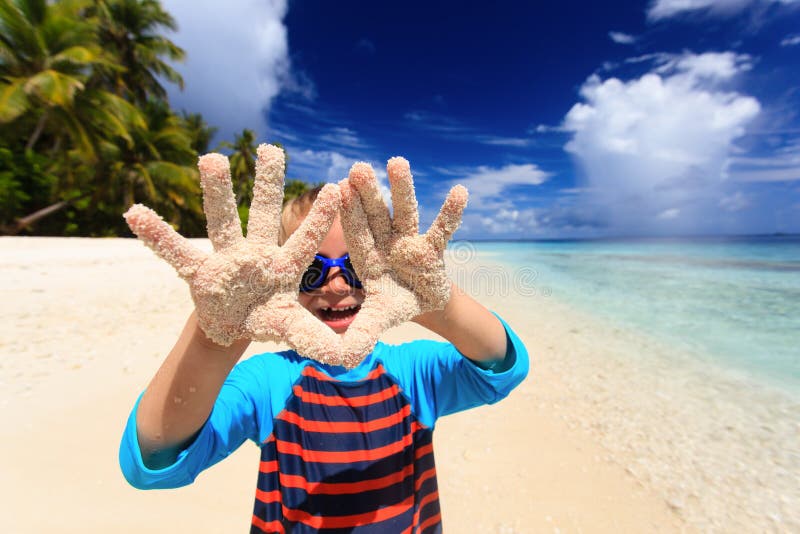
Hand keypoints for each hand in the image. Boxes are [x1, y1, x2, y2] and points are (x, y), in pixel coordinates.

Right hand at [124, 144, 346, 363]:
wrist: (231, 325)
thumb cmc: (266, 316)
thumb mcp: (291, 329)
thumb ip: (316, 337)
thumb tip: (352, 358)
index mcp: (282, 266)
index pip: (304, 240)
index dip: (319, 218)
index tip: (336, 189)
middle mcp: (255, 253)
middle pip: (262, 214)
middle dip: (267, 183)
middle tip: (272, 148)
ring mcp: (225, 258)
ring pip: (221, 220)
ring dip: (216, 191)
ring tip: (211, 157)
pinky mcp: (198, 271)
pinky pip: (174, 251)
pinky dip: (156, 235)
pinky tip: (135, 212)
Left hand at [339, 157, 467, 357]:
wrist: (423, 304)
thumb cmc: (394, 304)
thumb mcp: (377, 320)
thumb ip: (360, 333)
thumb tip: (339, 358)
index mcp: (368, 259)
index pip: (355, 234)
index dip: (346, 214)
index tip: (336, 189)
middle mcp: (386, 245)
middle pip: (376, 216)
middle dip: (368, 194)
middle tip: (356, 167)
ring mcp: (410, 243)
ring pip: (405, 213)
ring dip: (402, 189)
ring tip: (396, 161)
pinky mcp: (434, 249)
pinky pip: (444, 229)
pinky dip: (452, 212)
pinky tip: (460, 190)